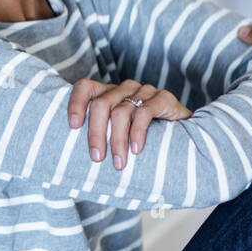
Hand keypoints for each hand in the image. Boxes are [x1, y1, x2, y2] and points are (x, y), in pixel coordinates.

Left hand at [67, 78, 192, 169]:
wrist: (182, 134)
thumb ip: (99, 134)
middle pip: (101, 104)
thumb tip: (69, 155)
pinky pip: (145, 113)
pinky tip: (136, 149)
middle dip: (96, 133)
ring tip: (118, 162)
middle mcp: (124, 88)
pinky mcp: (163, 98)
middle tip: (96, 157)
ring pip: (122, 112)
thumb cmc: (140, 136)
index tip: (73, 126)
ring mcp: (144, 91)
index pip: (85, 87)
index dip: (76, 103)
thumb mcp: (116, 132)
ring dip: (117, 141)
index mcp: (108, 93)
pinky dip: (138, 133)